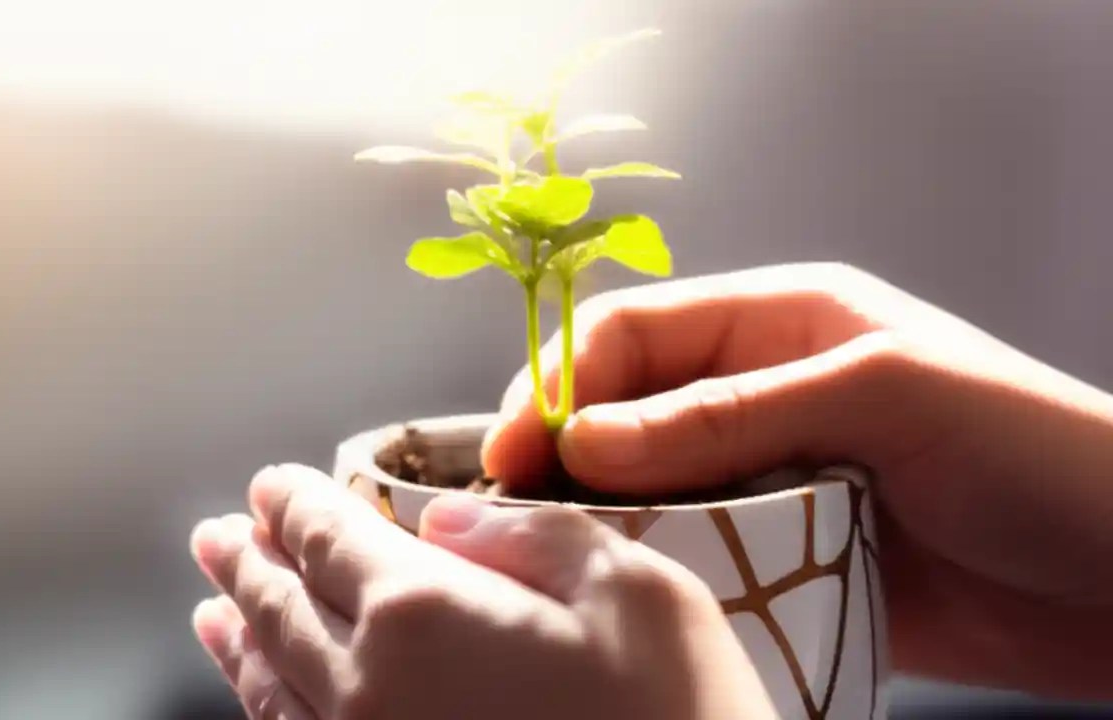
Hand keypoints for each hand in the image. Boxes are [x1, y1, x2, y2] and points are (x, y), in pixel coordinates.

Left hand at [189, 464, 775, 719]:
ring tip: (212, 607)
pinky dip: (264, 703)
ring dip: (238, 633)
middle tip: (216, 536)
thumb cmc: (677, 716)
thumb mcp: (633, 589)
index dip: (292, 503)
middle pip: (282, 607)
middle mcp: (371, 686)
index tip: (269, 484)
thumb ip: (525, 536)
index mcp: (422, 610)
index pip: (326, 537)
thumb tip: (442, 517)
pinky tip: (262, 692)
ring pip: (273, 680)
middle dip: (246, 563)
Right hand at [484, 262, 1112, 699]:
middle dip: (563, 456)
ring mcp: (771, 478)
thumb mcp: (881, 396)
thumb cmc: (1030, 451)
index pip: (636, 333)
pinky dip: (655, 574)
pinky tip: (629, 598)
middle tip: (512, 511)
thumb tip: (586, 439)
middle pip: (626, 413)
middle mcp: (762, 393)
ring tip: (557, 560)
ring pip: (650, 491)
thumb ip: (727, 414)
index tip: (511, 449)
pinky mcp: (785, 554)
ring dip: (604, 521)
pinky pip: (696, 558)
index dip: (562, 381)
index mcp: (782, 321)